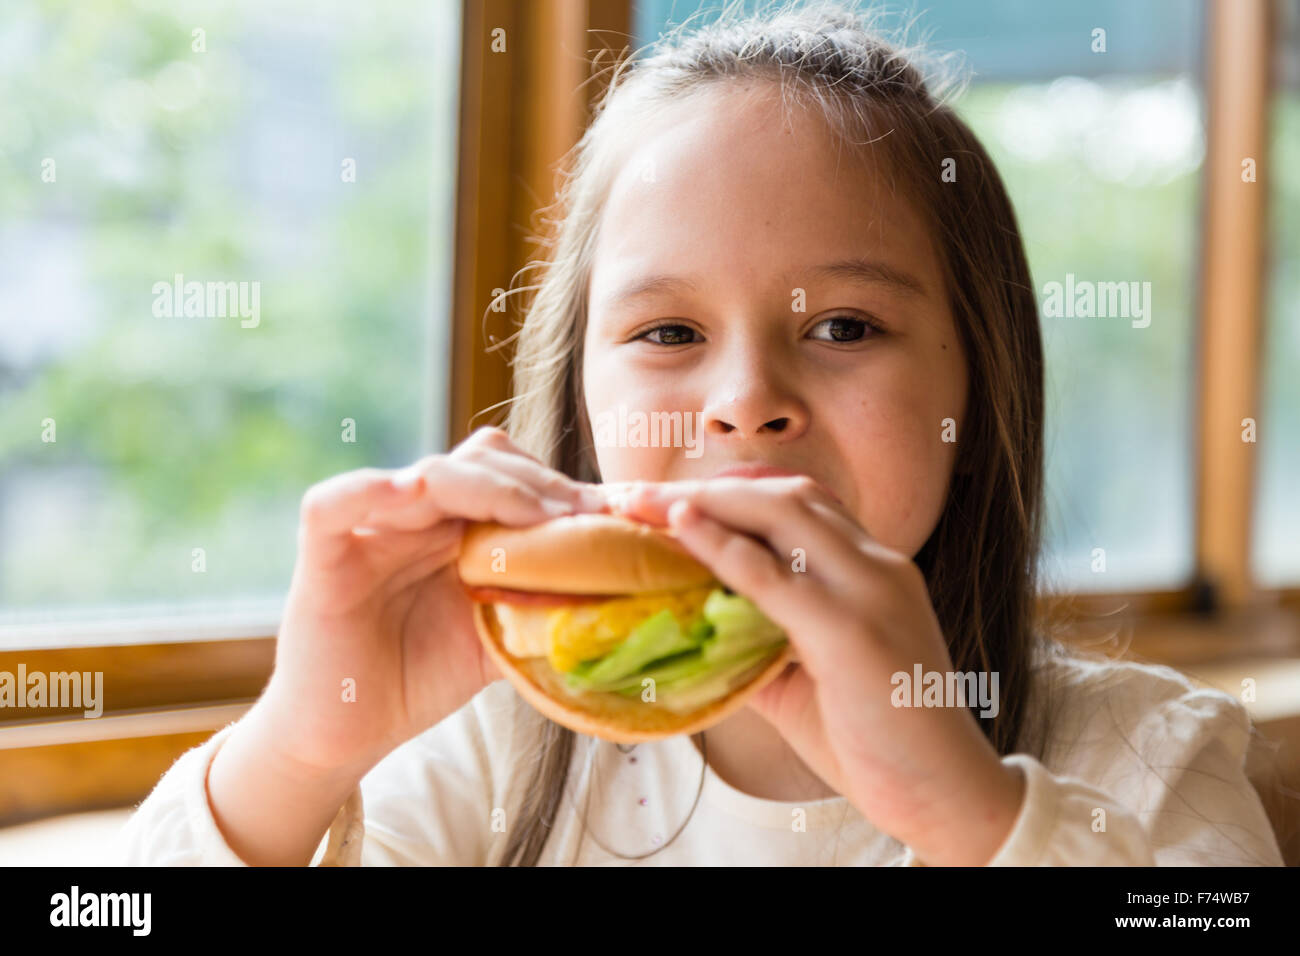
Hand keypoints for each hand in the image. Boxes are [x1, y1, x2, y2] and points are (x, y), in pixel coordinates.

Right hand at [260, 426, 606, 777]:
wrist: (346, 734)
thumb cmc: (417, 678)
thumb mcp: (495, 640)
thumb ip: (539, 611)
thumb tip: (616, 597)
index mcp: (458, 526)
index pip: (510, 474)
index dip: (559, 486)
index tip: (611, 513)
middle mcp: (418, 515)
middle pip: (479, 461)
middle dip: (538, 483)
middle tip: (584, 514)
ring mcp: (371, 529)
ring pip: (427, 475)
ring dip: (490, 488)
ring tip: (538, 517)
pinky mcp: (322, 556)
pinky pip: (334, 504)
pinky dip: (372, 490)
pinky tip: (415, 495)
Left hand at [607, 476, 1024, 865]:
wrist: (946, 794)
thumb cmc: (877, 741)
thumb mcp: (808, 679)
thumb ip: (760, 641)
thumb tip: (693, 625)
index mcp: (875, 571)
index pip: (802, 503)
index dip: (735, 492)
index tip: (676, 500)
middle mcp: (879, 566)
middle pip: (787, 495)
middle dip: (711, 488)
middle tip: (641, 497)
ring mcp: (872, 591)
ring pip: (783, 515)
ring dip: (709, 504)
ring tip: (647, 507)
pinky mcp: (853, 631)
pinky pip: (777, 577)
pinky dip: (724, 548)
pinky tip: (684, 532)